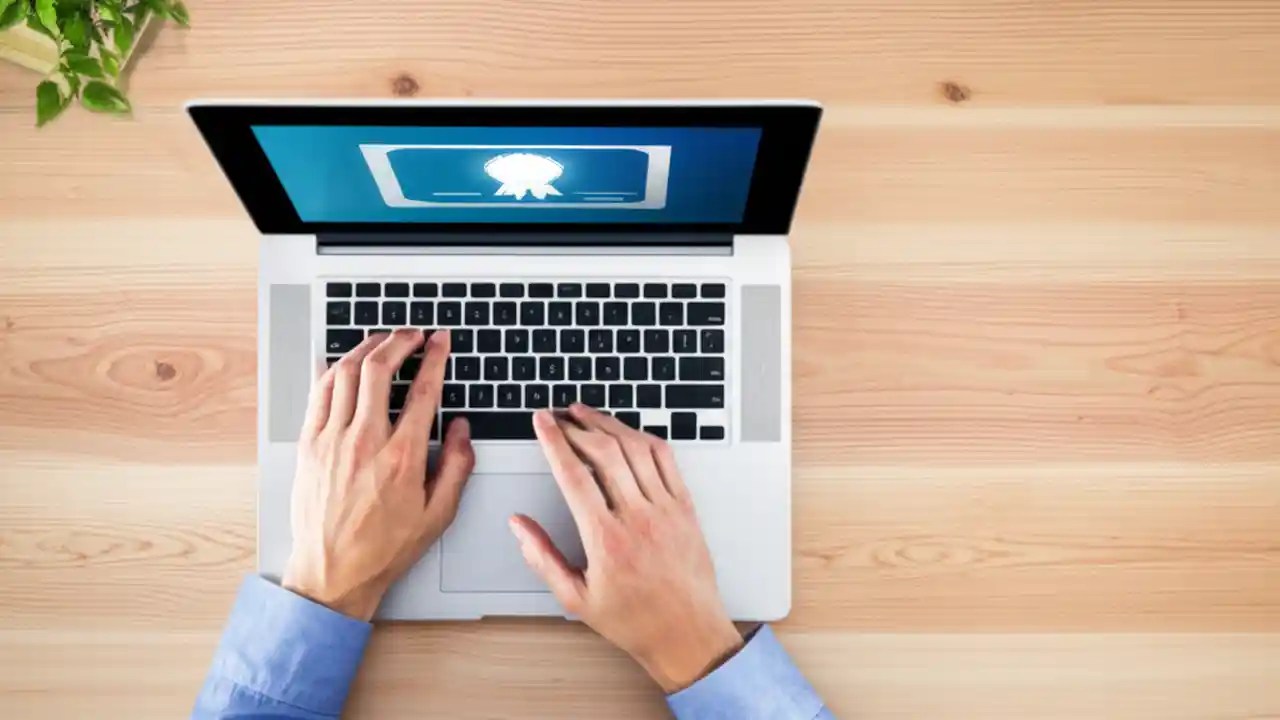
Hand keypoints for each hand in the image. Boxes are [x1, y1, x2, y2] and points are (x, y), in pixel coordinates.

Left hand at [283, 329, 474, 620]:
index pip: (424, 390)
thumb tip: (460, 429)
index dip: (435, 356)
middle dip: (400, 340)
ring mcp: (331, 440)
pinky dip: (334, 369)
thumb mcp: (438, 515)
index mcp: (402, 457)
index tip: (440, 342)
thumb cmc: (382, 549)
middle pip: (380, 368)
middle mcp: (365, 442)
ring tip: (381, 340)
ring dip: (366, 348)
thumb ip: (456, 467)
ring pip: (346, 373)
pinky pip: (319, 392)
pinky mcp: (309, 445)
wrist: (332, 573)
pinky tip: (345, 364)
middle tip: (413, 333)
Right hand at [512, 405, 742, 692]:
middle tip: (558, 417)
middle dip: (576, 427)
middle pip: (604, 453)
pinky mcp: (686, 508)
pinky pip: (667, 460)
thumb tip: (518, 524)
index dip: (553, 441)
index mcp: (606, 540)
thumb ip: (542, 557)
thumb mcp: (575, 598)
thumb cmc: (634, 621)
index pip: (573, 475)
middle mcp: (638, 518)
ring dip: (608, 425)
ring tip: (586, 415)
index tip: (541, 422)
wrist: (687, 634)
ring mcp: (666, 510)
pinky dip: (643, 438)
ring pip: (637, 449)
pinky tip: (627, 433)